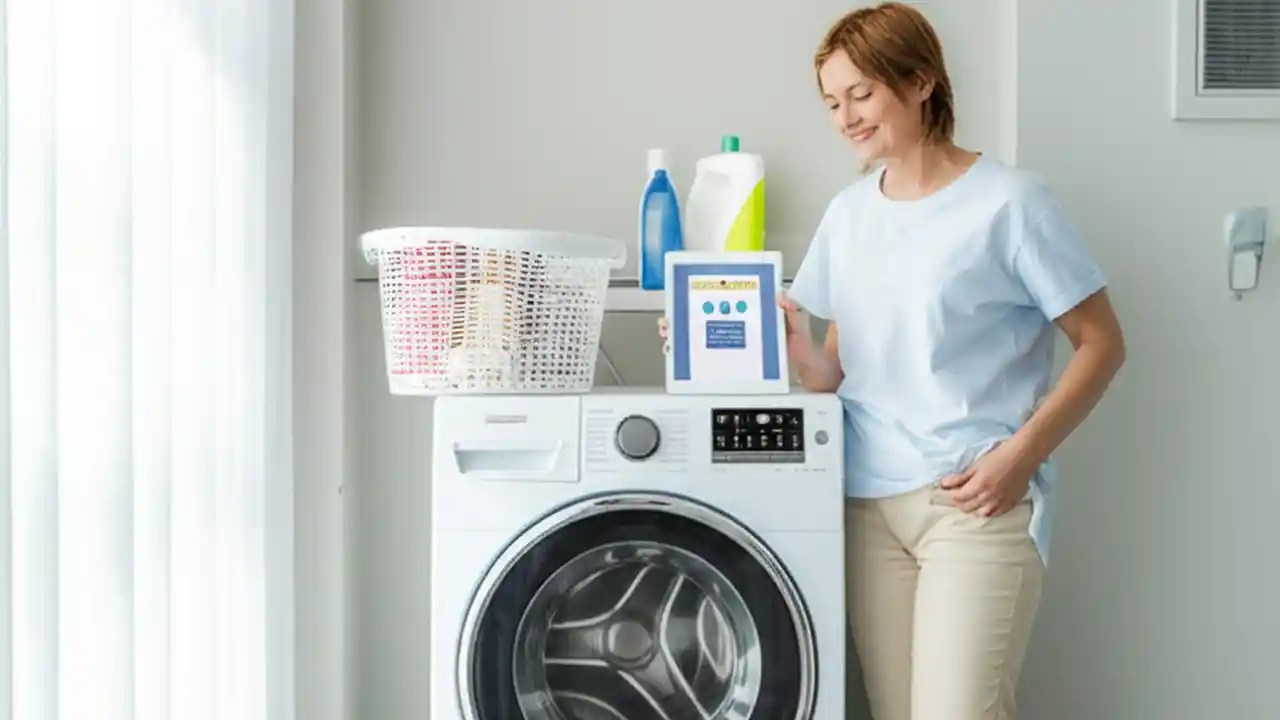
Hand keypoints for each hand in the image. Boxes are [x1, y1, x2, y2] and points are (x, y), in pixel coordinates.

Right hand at [657, 292, 817, 365]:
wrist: (812, 376)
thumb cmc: (805, 350)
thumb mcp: (799, 327)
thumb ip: (792, 311)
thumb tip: (780, 296)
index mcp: (755, 318)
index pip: (725, 304)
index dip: (703, 299)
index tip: (687, 295)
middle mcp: (743, 331)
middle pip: (707, 321)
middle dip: (684, 319)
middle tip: (670, 320)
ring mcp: (739, 348)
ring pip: (704, 340)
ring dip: (684, 338)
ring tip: (671, 337)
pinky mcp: (737, 365)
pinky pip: (711, 361)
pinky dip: (694, 359)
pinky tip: (683, 359)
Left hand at [940, 441, 1037, 516]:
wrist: (1022, 457)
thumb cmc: (998, 457)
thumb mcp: (976, 466)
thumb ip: (960, 477)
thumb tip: (944, 484)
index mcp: (978, 486)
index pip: (959, 499)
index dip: (952, 496)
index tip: (949, 492)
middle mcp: (988, 497)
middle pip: (968, 508)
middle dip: (960, 503)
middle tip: (959, 496)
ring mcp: (1000, 502)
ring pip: (981, 513)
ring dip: (974, 509)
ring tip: (972, 501)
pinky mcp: (1010, 504)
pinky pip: (996, 514)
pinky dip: (989, 512)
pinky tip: (986, 506)